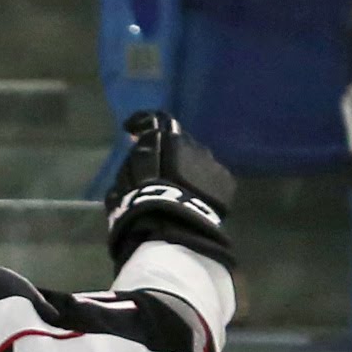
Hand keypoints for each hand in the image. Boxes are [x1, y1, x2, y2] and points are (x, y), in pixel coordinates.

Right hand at [104, 110, 234, 269]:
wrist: (175, 230)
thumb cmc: (142, 204)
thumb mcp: (124, 181)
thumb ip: (132, 160)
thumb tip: (137, 142)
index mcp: (165, 140)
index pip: (153, 121)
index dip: (141, 124)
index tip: (131, 133)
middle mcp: (193, 144)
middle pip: (178, 140)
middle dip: (168, 150)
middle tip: (157, 169)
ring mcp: (212, 162)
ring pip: (197, 158)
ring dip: (187, 167)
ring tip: (178, 188)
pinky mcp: (227, 181)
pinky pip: (212, 176)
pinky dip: (203, 183)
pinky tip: (193, 200)